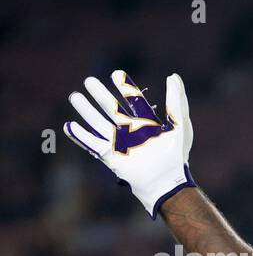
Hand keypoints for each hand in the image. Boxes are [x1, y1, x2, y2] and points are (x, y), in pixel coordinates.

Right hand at [63, 71, 194, 217]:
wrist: (166, 181)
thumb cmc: (176, 156)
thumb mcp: (180, 125)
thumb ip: (177, 101)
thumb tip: (173, 76)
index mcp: (147, 124)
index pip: (133, 101)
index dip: (124, 87)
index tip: (116, 74)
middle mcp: (131, 132)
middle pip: (112, 109)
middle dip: (100, 95)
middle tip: (89, 81)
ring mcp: (120, 144)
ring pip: (98, 123)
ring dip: (85, 110)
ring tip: (74, 96)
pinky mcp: (110, 156)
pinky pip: (91, 144)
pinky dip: (80, 136)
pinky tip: (69, 125)